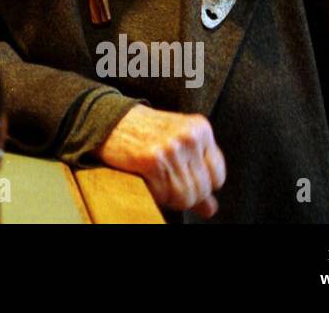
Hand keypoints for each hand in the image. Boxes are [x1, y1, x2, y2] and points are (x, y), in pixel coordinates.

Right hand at [98, 105, 225, 218]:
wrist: (110, 120)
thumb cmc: (146, 132)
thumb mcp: (178, 144)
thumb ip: (198, 172)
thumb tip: (211, 208)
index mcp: (201, 129)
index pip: (218, 178)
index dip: (201, 186)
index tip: (185, 179)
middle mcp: (190, 136)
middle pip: (202, 190)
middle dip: (185, 194)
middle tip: (167, 182)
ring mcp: (172, 147)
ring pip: (184, 197)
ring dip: (169, 196)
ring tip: (157, 179)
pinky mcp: (152, 159)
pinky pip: (164, 195)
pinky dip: (154, 193)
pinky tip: (146, 178)